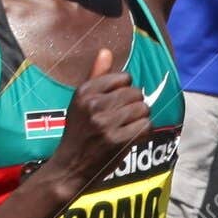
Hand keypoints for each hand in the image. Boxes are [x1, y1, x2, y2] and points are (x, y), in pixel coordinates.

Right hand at [47, 46, 150, 191]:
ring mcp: (106, 123)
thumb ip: (96, 77)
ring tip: (127, 127)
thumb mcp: (81, 102)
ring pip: (143, 109)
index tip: (117, 103)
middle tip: (124, 118)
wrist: (70, 167)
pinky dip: (143, 132)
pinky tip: (131, 137)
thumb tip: (106, 51)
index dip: (126, 90)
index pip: (124, 78)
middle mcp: (94, 105)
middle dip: (135, 105)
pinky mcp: (117, 141)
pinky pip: (146, 127)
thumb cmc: (79, 132)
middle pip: (136, 93)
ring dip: (140, 118)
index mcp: (84, 91)